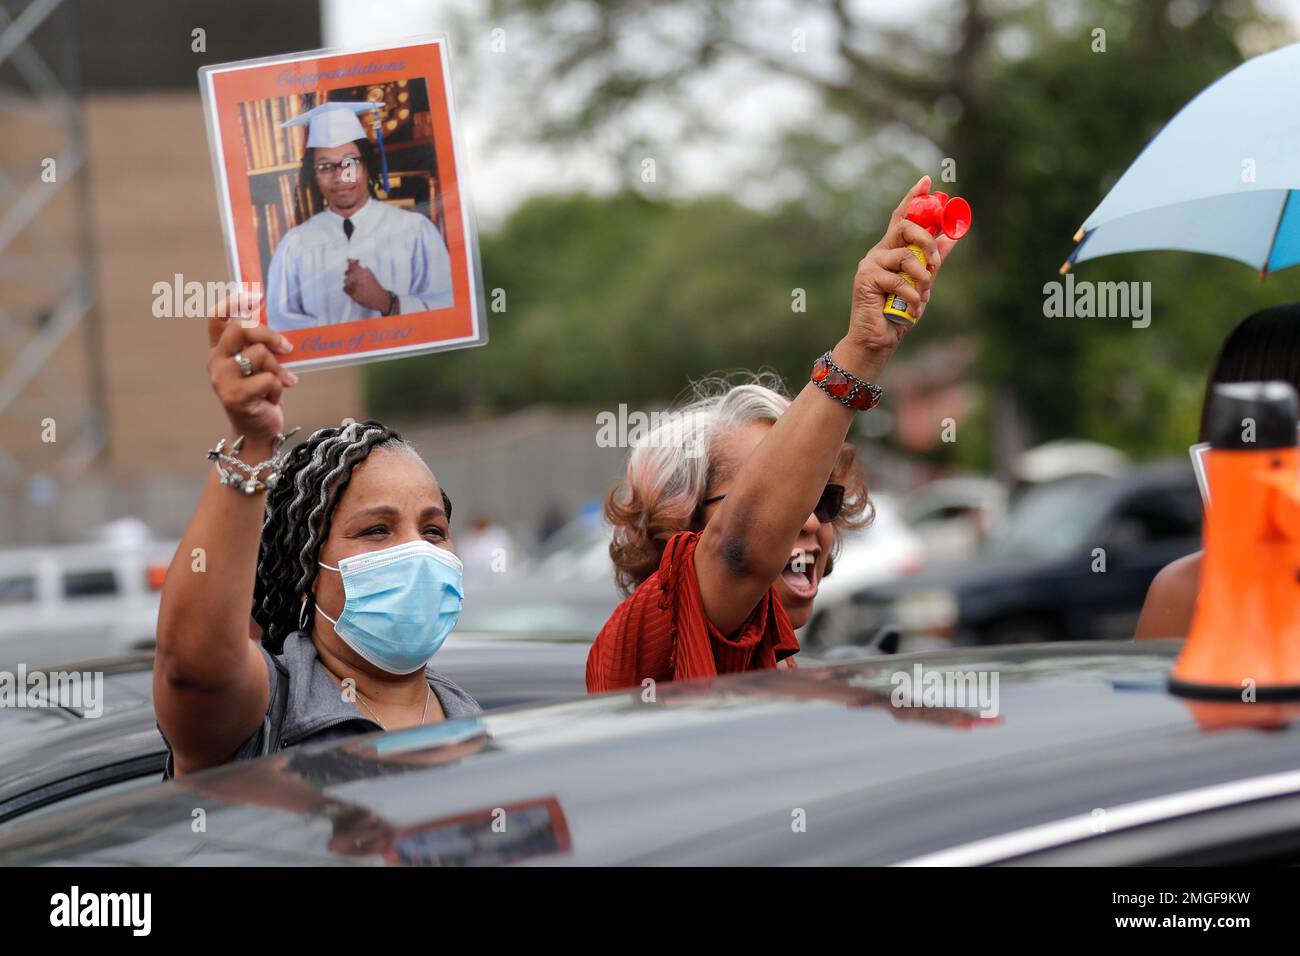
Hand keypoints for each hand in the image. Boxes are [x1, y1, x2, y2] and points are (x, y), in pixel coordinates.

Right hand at [206, 291, 297, 446]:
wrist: (258, 430)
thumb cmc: (262, 393)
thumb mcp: (261, 365)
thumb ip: (261, 345)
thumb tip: (276, 319)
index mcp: (220, 349)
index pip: (217, 317)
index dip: (233, 301)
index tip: (255, 295)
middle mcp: (216, 361)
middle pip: (240, 328)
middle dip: (269, 334)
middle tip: (287, 347)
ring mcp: (222, 379)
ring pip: (259, 354)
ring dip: (278, 368)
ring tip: (280, 381)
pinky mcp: (234, 396)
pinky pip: (267, 379)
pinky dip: (279, 387)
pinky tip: (274, 397)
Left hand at [343, 259, 392, 312]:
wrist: (379, 298)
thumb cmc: (375, 287)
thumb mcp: (369, 274)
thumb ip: (359, 267)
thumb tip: (349, 259)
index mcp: (364, 272)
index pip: (351, 265)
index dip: (350, 265)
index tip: (350, 265)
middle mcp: (359, 278)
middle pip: (347, 272)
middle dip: (349, 275)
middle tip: (354, 279)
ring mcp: (355, 286)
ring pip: (345, 280)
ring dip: (349, 282)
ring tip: (355, 286)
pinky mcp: (353, 294)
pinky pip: (344, 288)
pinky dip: (347, 289)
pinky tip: (353, 290)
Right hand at [842, 175, 960, 373]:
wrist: (878, 340)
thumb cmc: (899, 312)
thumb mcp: (923, 283)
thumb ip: (934, 260)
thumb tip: (954, 236)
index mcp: (892, 249)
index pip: (902, 216)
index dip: (914, 197)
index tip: (928, 180)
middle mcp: (879, 252)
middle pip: (904, 225)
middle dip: (925, 238)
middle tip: (936, 259)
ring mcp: (870, 264)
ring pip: (905, 254)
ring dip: (922, 276)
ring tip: (923, 295)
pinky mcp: (866, 278)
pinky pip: (898, 278)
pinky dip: (912, 294)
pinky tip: (913, 308)